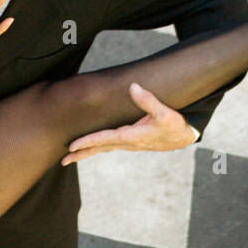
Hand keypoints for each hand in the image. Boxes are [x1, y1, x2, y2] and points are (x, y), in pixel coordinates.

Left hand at [61, 83, 198, 164]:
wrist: (184, 137)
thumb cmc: (175, 125)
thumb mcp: (165, 113)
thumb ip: (149, 101)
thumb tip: (133, 87)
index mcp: (132, 136)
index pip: (104, 139)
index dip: (88, 141)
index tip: (72, 146)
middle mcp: (128, 142)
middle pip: (99, 148)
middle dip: (81, 153)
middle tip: (63, 160)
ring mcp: (128, 143)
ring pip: (103, 148)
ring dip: (86, 152)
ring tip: (70, 156)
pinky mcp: (131, 141)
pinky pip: (109, 145)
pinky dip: (97, 147)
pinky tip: (89, 147)